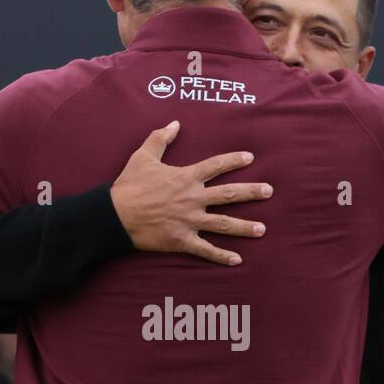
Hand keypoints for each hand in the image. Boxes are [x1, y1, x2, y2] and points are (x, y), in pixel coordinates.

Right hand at [110, 121, 271, 264]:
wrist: (114, 215)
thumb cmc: (129, 185)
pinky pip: (205, 250)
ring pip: (224, 224)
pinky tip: (237, 260)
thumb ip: (160, 139)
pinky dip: (221, 256)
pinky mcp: (182, 240)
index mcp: (186, 177)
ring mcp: (189, 221)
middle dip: (251, 192)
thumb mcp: (143, 156)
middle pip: (229, 194)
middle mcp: (193, 198)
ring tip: (262, 229)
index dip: (234, 160)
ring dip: (244, 227)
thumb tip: (174, 123)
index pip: (216, 166)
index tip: (250, 158)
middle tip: (269, 191)